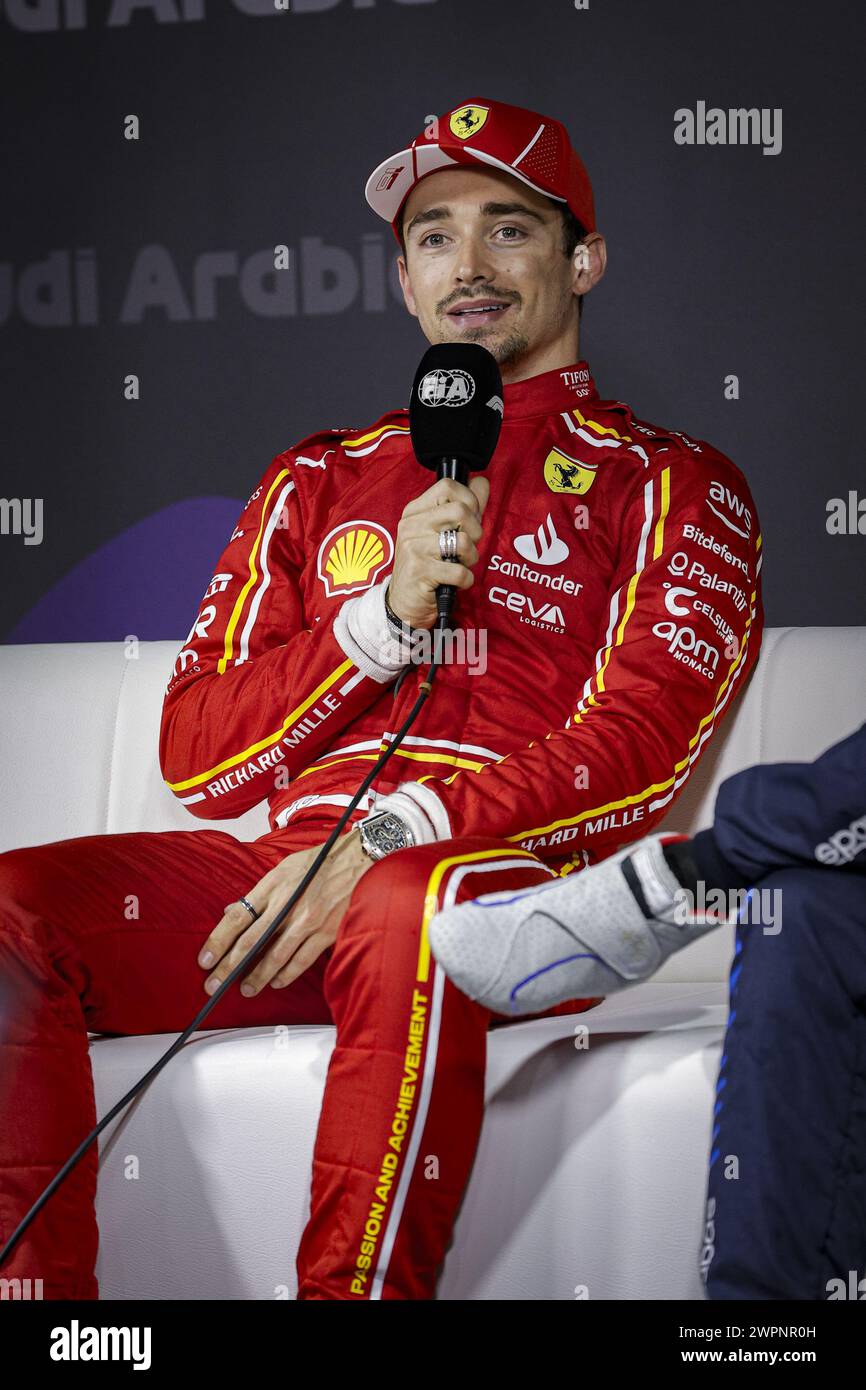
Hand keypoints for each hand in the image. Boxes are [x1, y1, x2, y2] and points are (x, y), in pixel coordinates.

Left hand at [198, 829, 375, 996]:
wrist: (359, 861)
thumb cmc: (321, 862)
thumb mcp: (284, 868)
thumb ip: (259, 893)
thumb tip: (232, 911)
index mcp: (273, 885)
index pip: (237, 917)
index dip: (218, 941)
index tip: (205, 959)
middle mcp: (287, 904)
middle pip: (251, 942)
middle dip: (229, 967)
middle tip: (214, 984)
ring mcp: (307, 921)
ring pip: (275, 957)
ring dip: (257, 977)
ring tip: (246, 989)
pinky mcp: (325, 933)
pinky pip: (301, 961)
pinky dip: (286, 975)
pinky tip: (276, 982)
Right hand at [387, 474, 489, 629]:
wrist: (403, 603)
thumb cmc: (427, 565)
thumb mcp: (441, 532)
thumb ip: (465, 506)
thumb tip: (482, 481)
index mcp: (415, 511)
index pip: (448, 486)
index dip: (469, 501)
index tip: (469, 520)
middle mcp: (411, 525)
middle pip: (460, 510)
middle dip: (475, 531)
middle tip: (468, 547)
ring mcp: (413, 547)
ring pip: (463, 541)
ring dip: (471, 558)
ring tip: (461, 564)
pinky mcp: (419, 571)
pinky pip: (460, 571)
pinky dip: (466, 580)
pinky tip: (457, 582)